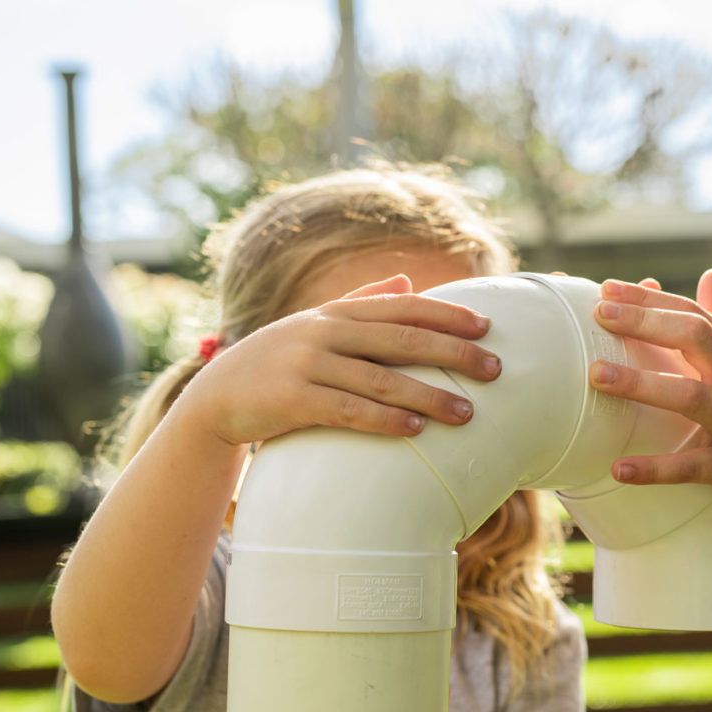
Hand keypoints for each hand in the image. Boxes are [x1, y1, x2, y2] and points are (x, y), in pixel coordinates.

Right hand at [181, 275, 502, 447]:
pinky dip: (385, 420)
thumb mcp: (316, 325)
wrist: (216, 398)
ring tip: (467, 412)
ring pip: (380, 380)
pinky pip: (348, 410)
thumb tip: (407, 281)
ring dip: (428, 396)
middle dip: (452, 353)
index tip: (487, 328)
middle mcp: (324, 332)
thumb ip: (360, 302)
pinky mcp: (292, 400)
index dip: (447, 316)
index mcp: (336, 313)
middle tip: (495, 369)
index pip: (403, 308)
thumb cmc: (279, 362)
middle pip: (401, 340)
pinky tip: (416, 430)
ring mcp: (307, 364)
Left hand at [587, 269, 711, 517]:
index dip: (650, 300)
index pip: (693, 316)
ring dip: (644, 386)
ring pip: (693, 398)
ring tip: (598, 378)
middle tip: (599, 315)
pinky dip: (656, 469)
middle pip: (696, 340)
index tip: (607, 288)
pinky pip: (694, 468)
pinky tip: (619, 469)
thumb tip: (707, 275)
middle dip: (647, 324)